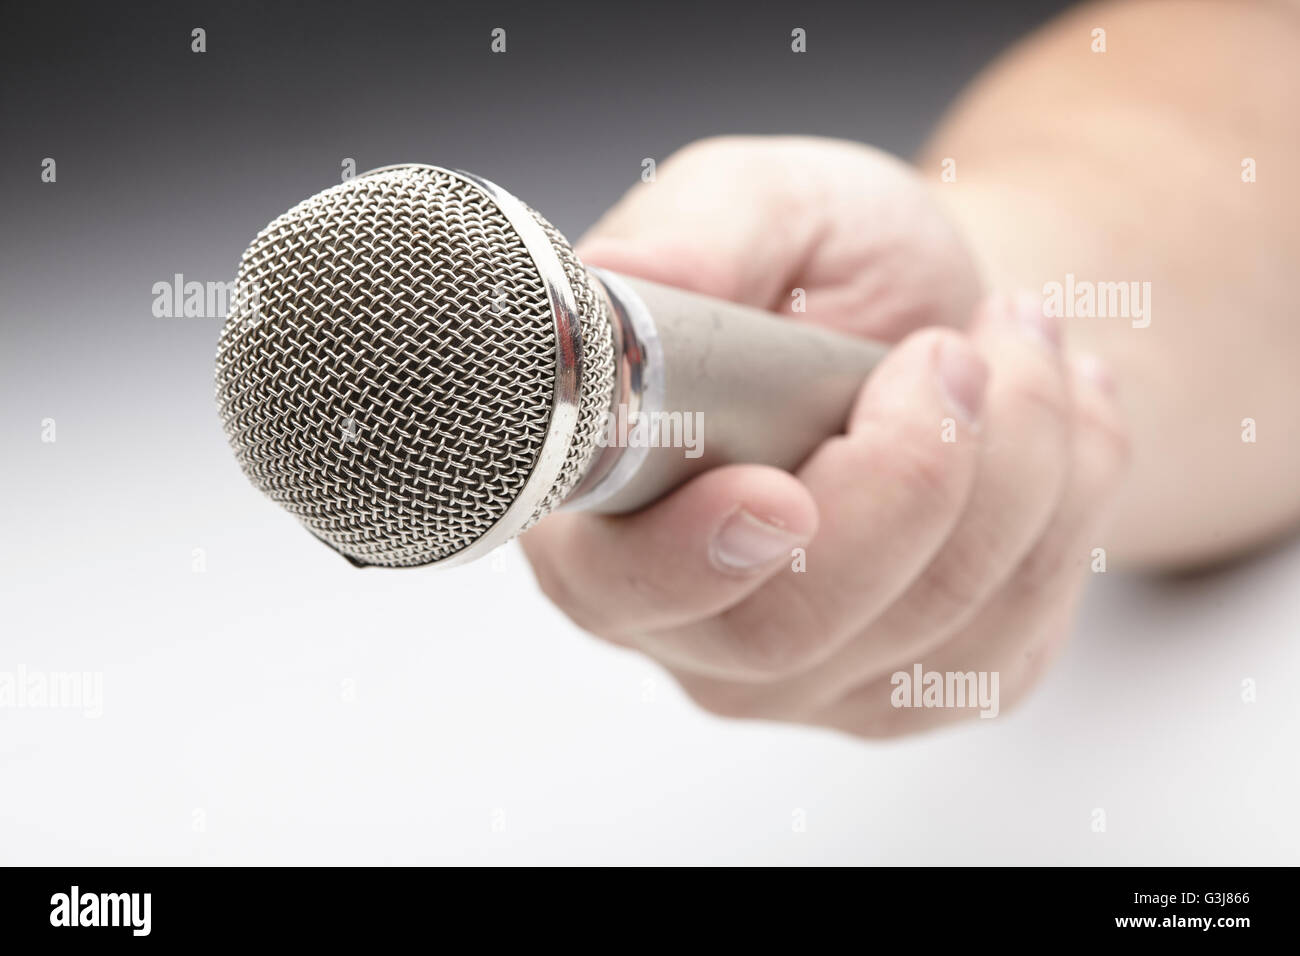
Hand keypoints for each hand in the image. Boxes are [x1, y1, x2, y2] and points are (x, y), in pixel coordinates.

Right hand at [522, 136, 1129, 736]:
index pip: (614, 581)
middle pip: (788, 628)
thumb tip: (621, 286)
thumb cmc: (830, 270)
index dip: (689, 555)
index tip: (780, 490)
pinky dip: (1070, 504)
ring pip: (928, 623)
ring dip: (1020, 460)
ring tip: (1023, 343)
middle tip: (956, 351)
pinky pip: (1012, 635)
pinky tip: (1057, 424)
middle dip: (911, 474)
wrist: (942, 326)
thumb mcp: (762, 204)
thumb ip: (692, 238)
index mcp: (603, 512)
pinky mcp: (911, 696)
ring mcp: (800, 677)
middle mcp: (684, 621)